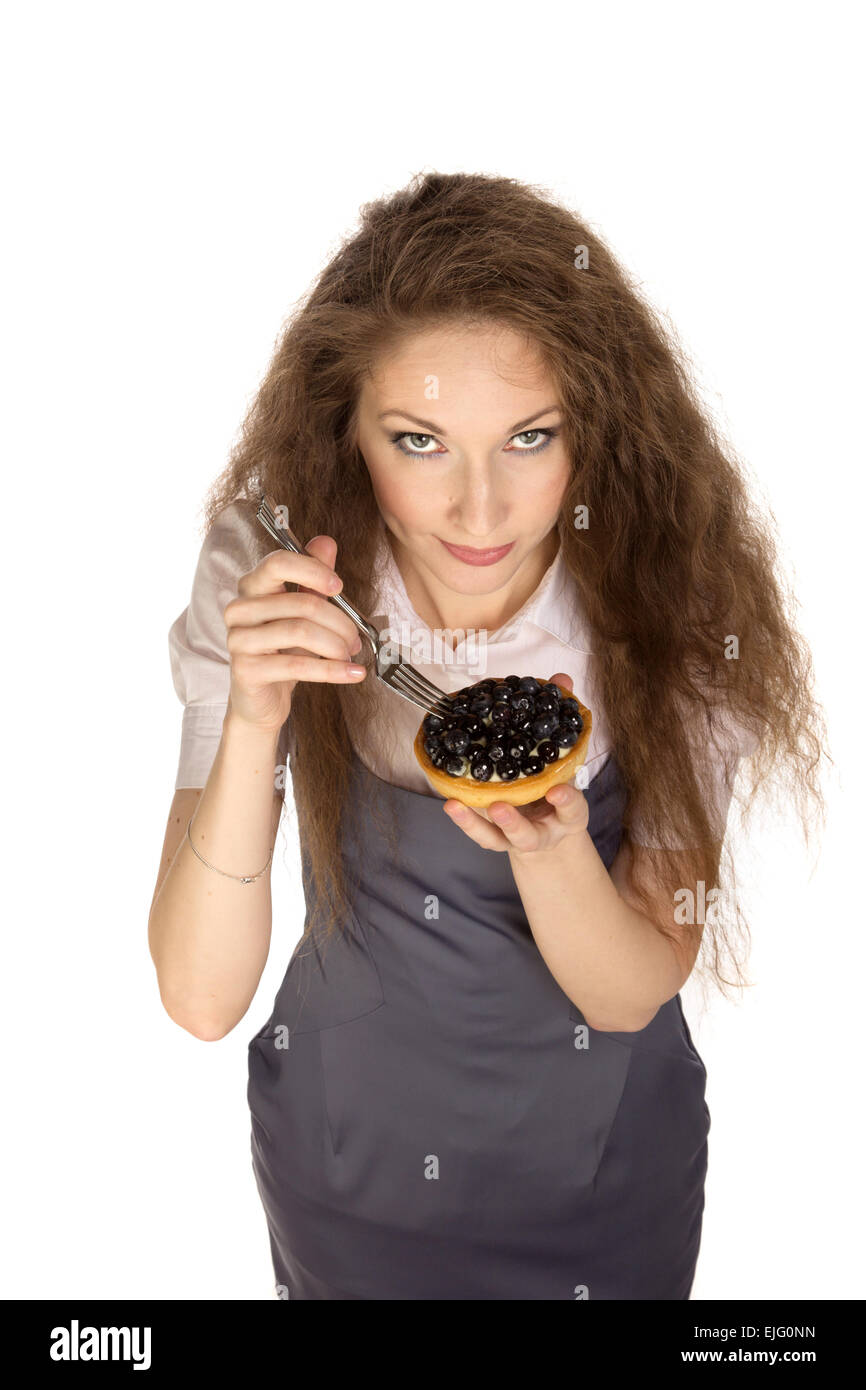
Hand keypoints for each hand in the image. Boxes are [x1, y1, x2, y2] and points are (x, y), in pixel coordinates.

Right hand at [223, 534, 365, 732]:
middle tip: (356, 638)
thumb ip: (312, 577)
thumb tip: (326, 542)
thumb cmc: (283, 651)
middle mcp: (239, 609)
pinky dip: (332, 670)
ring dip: (337, 645)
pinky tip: (353, 673)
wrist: (261, 700)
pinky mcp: (246, 670)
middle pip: (302, 603)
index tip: (339, 586)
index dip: (313, 570)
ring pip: (301, 632)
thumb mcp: (302, 611)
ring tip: (351, 655)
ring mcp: (238, 640)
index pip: (279, 562)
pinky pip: (297, 666)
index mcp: (252, 587)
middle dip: (340, 621)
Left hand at [442, 673, 588, 854]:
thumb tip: (562, 680)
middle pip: (528, 835)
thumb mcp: (563, 760)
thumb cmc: (555, 784)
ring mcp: (514, 838)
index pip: (572, 809)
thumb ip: (561, 721)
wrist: (550, 827)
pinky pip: (477, 832)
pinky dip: (464, 819)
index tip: (557, 791)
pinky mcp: (494, 838)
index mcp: (567, 812)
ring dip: (475, 823)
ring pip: (496, 838)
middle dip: (513, 823)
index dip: (567, 802)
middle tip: (498, 806)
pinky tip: (449, 801)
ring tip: (455, 803)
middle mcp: (542, 831)